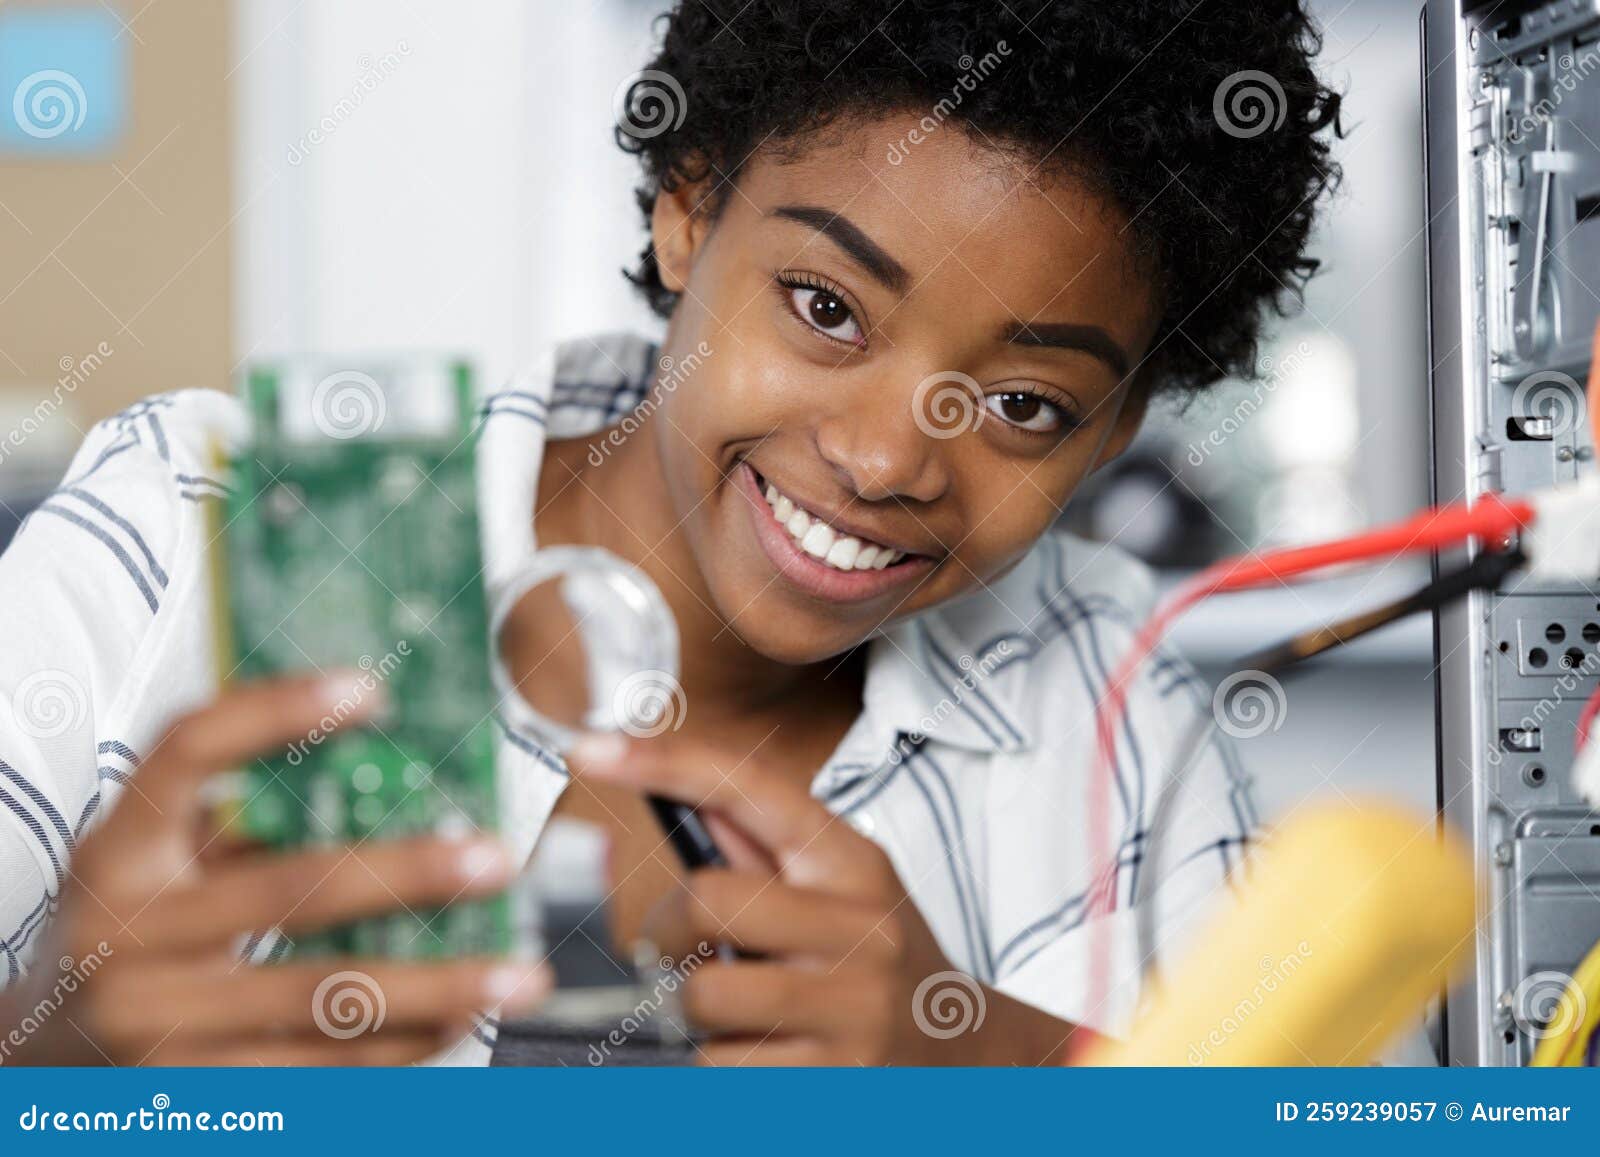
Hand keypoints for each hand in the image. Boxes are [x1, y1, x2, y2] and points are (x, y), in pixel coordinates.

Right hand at [5, 674, 549, 1065]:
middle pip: (286, 890)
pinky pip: (322, 1075)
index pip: (187, 753)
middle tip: (498, 858)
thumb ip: (242, 820)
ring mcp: (156, 1028)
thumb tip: (395, 770)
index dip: (273, 712)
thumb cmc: (132, 936)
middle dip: (407, 873)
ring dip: (438, 986)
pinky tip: (465, 1022)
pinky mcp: (196, 1100)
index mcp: (117, 851)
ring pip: (322, 1001)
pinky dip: (403, 1047)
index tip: (369, 688)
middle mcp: (126, 935)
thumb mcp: (154, 864)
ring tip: (521, 972)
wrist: (41, 1069)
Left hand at [567, 731, 1076, 1065]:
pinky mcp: (836, 1085)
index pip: (748, 789)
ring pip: (702, 998)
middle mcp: (860, 929)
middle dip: (669, 932)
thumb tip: (677, 788)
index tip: (589, 744)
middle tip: (682, 957)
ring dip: (684, 1012)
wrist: (966, 1060)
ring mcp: (853, 1011)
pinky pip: (718, 1074)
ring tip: (718, 1017)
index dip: (664, 761)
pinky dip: (706, 1068)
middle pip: (707, 901)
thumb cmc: (876, 962)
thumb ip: (758, 847)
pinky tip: (744, 1060)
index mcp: (852, 863)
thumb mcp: (838, 890)